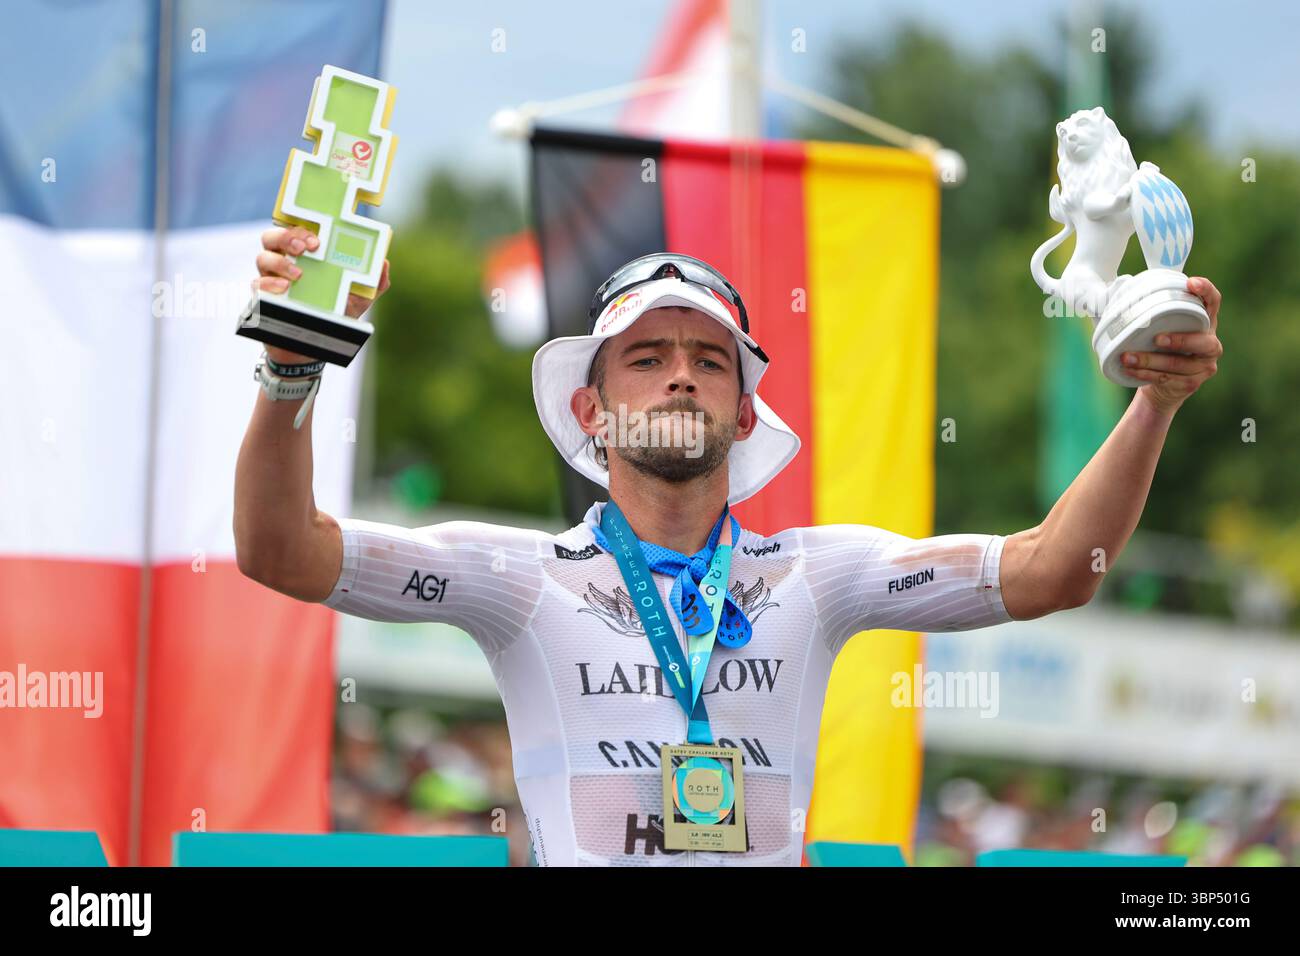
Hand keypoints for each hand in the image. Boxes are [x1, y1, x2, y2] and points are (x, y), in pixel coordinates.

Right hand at [253, 225, 391, 361]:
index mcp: (306, 255)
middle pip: (272, 237)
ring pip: (262, 258)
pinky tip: (284, 290)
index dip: (303, 229)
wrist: (316, 347)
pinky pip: (256, 285)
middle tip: (304, 249)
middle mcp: (285, 262)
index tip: (318, 241)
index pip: (297, 230)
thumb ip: (373, 283)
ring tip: (299, 275)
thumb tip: (384, 264)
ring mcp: (270, 279)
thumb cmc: (336, 315)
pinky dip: (268, 285)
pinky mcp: (262, 299)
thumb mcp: (359, 300)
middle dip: (286, 237)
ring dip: (279, 262)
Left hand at [1121, 276, 1222, 415]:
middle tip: (1156, 338)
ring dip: (1150, 360)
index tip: (1190, 283)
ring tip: (1127, 357)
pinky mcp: (1191, 383)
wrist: (1164, 386)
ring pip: (1178, 364)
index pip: (1212, 301)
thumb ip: (1149, 311)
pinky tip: (1129, 370)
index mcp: (1204, 322)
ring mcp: (1203, 366)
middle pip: (1203, 341)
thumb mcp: (1158, 328)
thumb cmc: (1159, 349)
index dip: (1206, 290)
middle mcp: (1210, 344)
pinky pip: (1166, 378)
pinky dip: (1145, 374)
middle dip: (1179, 340)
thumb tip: (1112, 293)